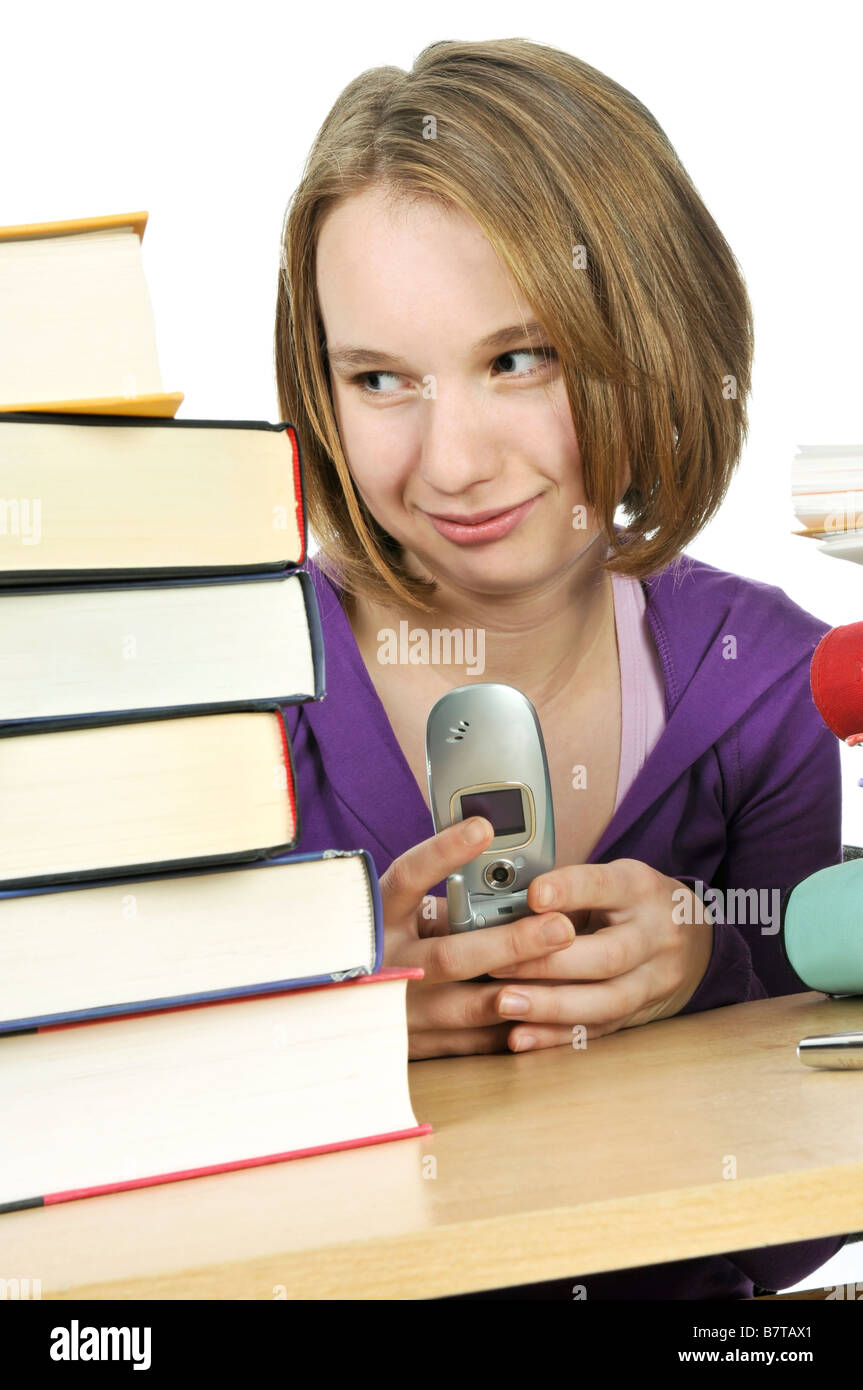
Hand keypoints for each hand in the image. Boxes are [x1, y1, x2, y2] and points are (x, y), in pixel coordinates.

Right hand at [380, 817, 576, 1059]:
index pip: (408, 877)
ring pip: (465, 1006)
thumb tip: (513, 886)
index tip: (483, 827)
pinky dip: (510, 1028)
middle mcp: (384, 964)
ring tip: (564, 973)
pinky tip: (549, 1012)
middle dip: (511, 943)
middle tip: (560, 925)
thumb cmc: (387, 947)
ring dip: (520, 990)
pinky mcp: (413, 1046)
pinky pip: (471, 1042)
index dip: (443, 852)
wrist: (329, 1012)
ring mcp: (396, 1011)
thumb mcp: (402, 918)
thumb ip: (445, 906)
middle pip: (451, 955)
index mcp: (377, 918)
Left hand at [487, 858, 713, 1051]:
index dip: (570, 890)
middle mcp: (655, 935)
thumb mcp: (612, 881)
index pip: (605, 886)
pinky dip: (555, 1036)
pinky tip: (519, 1037)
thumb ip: (566, 893)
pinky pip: (598, 1030)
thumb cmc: (633, 904)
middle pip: (607, 955)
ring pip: (606, 1001)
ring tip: (503, 1003)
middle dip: (548, 963)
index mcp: (640, 889)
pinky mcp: (640, 1014)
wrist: (694, 939)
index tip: (533, 895)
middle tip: (497, 963)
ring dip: (549, 1006)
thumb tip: (501, 906)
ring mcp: (653, 980)